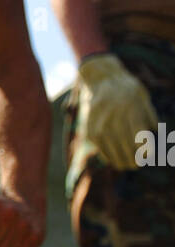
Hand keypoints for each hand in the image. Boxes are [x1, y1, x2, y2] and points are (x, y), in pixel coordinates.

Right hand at [75, 53, 155, 168]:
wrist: (101, 80)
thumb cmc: (128, 90)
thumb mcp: (143, 97)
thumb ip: (150, 116)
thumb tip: (157, 136)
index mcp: (130, 108)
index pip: (139, 136)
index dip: (145, 149)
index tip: (149, 155)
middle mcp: (114, 117)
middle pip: (126, 147)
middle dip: (134, 159)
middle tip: (137, 165)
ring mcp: (100, 125)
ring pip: (113, 152)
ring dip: (121, 161)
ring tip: (127, 165)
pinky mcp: (91, 131)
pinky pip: (102, 150)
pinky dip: (109, 156)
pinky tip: (115, 159)